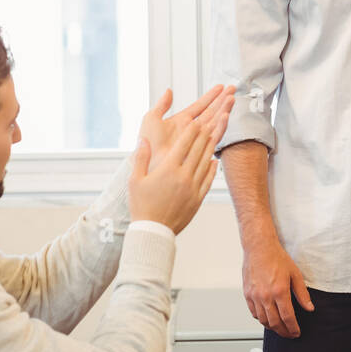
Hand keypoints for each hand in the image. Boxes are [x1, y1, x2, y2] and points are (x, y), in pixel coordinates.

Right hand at [128, 104, 231, 233]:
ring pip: (206, 162)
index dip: (191, 130)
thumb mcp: (135, 180)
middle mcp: (184, 176)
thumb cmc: (141, 206)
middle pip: (198, 149)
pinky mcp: (198, 198)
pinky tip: (214, 160)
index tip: (196, 120)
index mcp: (168, 169)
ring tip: (215, 135)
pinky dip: (212, 168)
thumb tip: (143, 139)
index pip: (184, 144)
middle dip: (205, 133)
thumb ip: (141, 158)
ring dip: (211, 147)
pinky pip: (209, 179)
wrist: (154, 231)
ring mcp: (193, 187)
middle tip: (211, 121)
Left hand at [140, 84, 234, 170]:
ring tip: (232, 99)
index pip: (200, 105)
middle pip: (212, 111)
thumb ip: (162, 104)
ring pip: (216, 121)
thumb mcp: (151, 119)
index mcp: (182, 121)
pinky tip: (225, 115)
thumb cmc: (147, 145)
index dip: (210, 96)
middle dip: (223, 100)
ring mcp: (198, 138)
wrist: (150, 162)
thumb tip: (168, 91)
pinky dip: (221, 125)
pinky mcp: (201, 148)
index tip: (220, 87)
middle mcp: (192, 129)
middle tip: (232, 89)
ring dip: (224, 109)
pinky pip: (215, 135)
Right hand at [242, 238, 313, 338]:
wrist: (259, 248)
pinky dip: (261, 319)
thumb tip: (309, 308)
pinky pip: (254, 313)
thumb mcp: (295, 274)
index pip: (288, 317)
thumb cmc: (276, 258)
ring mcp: (255, 296)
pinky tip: (267, 319)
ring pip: (263, 320)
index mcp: (280, 291)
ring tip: (280, 328)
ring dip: (272, 327)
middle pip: (275, 323)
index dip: (293, 328)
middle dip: (284, 332)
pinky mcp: (247, 294)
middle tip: (289, 334)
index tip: (296, 332)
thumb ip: (302, 293)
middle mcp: (266, 296)